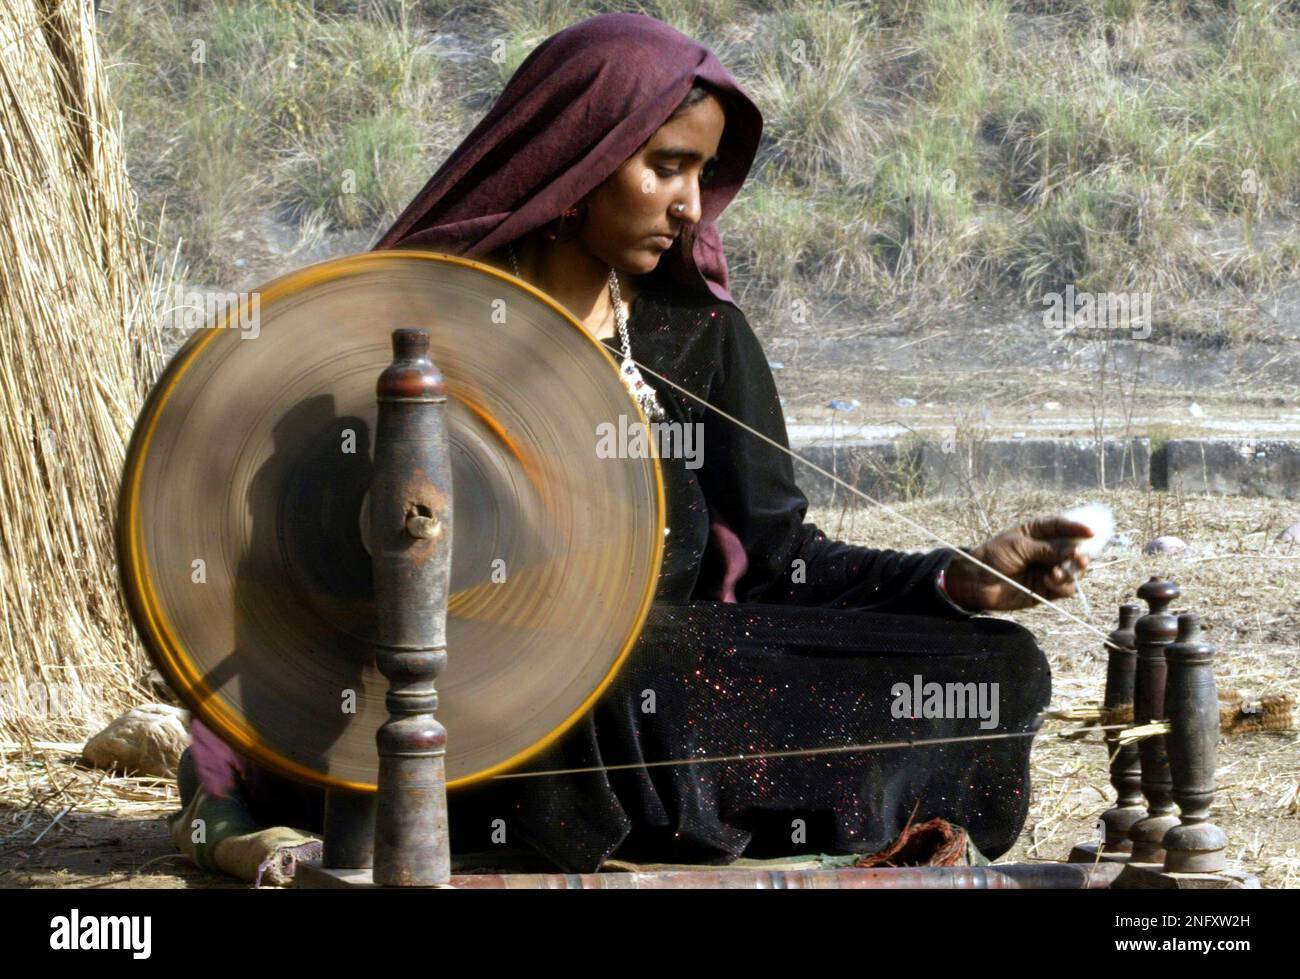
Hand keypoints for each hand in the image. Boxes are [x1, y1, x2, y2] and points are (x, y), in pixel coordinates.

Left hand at [943, 517, 1093, 611]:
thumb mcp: (1019, 547)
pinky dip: (1063, 585)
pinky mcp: (1047, 589)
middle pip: (1074, 549)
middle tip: (1080, 557)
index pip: (1062, 527)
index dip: (1077, 528)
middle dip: (1081, 553)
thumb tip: (1074, 551)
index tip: (1090, 532)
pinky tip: (1050, 580)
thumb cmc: (993, 557)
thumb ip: (1046, 549)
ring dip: (1072, 571)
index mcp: (1038, 533)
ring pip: (1074, 570)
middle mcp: (1047, 550)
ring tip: (1058, 571)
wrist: (976, 582)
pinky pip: (1066, 588)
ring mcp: (1048, 570)